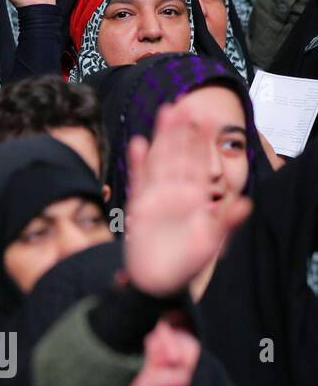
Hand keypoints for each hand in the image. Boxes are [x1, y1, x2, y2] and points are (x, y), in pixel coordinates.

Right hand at [123, 103, 251, 296]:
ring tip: (164, 113)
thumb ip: (226, 222)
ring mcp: (156, 197)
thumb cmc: (186, 264)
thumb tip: (246, 204)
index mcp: (196, 198)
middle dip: (180, 131)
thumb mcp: (211, 242)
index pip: (201, 163)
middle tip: (183, 103)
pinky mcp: (138, 207)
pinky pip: (138, 181)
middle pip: (178, 155)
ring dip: (161, 137)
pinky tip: (138, 144)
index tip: (207, 118)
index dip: (203, 142)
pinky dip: (138, 163)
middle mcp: (176, 193)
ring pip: (159, 160)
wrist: (158, 281)